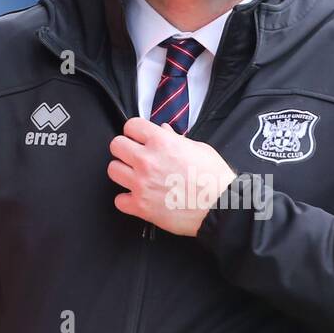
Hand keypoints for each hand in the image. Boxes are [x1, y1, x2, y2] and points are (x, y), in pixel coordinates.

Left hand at [107, 118, 237, 236]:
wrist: (220, 207)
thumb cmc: (214, 178)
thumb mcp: (199, 148)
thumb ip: (175, 138)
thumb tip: (163, 131)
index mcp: (161, 142)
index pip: (131, 125)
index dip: (135, 132)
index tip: (138, 138)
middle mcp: (147, 160)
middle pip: (116, 146)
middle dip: (125, 149)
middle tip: (135, 157)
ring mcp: (141, 184)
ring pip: (113, 170)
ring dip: (123, 172)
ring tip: (136, 177)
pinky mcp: (141, 206)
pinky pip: (119, 200)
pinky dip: (127, 200)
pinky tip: (138, 198)